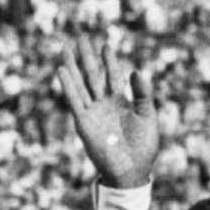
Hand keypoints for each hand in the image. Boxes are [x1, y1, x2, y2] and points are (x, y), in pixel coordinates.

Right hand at [57, 36, 158, 188]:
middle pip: (94, 75)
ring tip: (66, 49)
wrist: (131, 172)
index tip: (106, 45)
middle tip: (81, 37)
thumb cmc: (143, 148)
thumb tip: (135, 71)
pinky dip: (68, 85)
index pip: (113, 76)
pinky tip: (62, 70)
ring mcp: (93, 112)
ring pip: (81, 84)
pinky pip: (74, 100)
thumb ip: (142, 94)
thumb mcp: (147, 116)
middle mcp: (105, 105)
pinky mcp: (84, 122)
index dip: (109, 61)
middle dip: (87, 57)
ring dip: (73, 67)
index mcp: (121, 102)